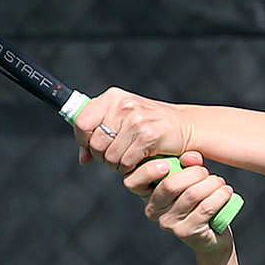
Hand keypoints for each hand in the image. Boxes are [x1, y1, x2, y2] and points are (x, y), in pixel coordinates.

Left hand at [72, 87, 192, 174]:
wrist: (184, 126)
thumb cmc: (151, 124)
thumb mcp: (121, 120)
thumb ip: (98, 133)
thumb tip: (83, 157)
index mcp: (112, 97)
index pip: (81, 122)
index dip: (83, 140)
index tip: (91, 147)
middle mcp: (123, 105)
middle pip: (95, 143)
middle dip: (102, 156)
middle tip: (115, 155)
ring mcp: (136, 120)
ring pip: (109, 155)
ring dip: (116, 164)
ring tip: (127, 158)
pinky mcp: (148, 136)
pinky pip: (125, 162)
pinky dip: (129, 168)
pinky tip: (136, 161)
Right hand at [126, 151, 236, 253]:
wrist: (213, 235)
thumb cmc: (199, 200)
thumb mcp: (190, 178)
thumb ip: (187, 163)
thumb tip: (190, 157)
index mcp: (147, 193)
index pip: (133, 181)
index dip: (148, 169)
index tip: (168, 163)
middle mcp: (153, 210)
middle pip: (169, 184)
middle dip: (194, 173)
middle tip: (206, 173)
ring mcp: (168, 223)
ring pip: (192, 194)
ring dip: (211, 184)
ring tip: (219, 183)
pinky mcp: (186, 232)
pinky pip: (206, 208)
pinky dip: (220, 196)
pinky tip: (226, 192)